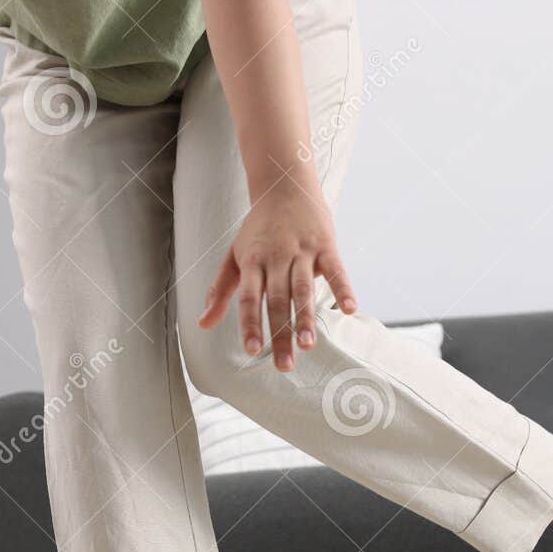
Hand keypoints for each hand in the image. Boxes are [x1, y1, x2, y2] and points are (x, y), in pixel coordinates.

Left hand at [197, 180, 355, 370]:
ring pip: (304, 289)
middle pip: (278, 300)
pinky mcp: (325, 244)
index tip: (251, 350)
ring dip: (306, 318)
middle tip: (284, 366)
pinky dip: (343, 288)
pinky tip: (350, 309)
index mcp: (252, 262)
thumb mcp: (234, 256)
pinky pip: (336, 269)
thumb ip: (219, 291)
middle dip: (280, 334)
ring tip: (307, 345)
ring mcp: (302, 250)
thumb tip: (202, 324)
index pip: (250, 298)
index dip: (250, 323)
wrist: (284, 185)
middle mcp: (276, 257)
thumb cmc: (257, 229)